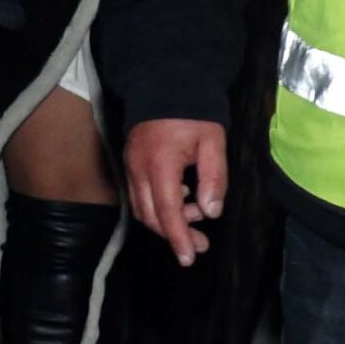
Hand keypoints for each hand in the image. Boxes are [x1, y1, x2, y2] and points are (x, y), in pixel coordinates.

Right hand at [125, 119, 227, 266]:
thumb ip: (214, 178)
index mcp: (161, 165)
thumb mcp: (213, 143)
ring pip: (142, 208)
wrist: (165, 86)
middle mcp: (139, 170)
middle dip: (174, 234)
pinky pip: (139, 195)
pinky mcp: (130, 163)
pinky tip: (181, 201)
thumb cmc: (193, 114)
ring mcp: (131, 167)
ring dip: (166, 221)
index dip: (178, 237)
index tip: (188, 257)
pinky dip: (158, 206)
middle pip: (150, 215)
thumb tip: (210, 212)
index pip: (167, 212)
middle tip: (200, 244)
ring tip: (195, 218)